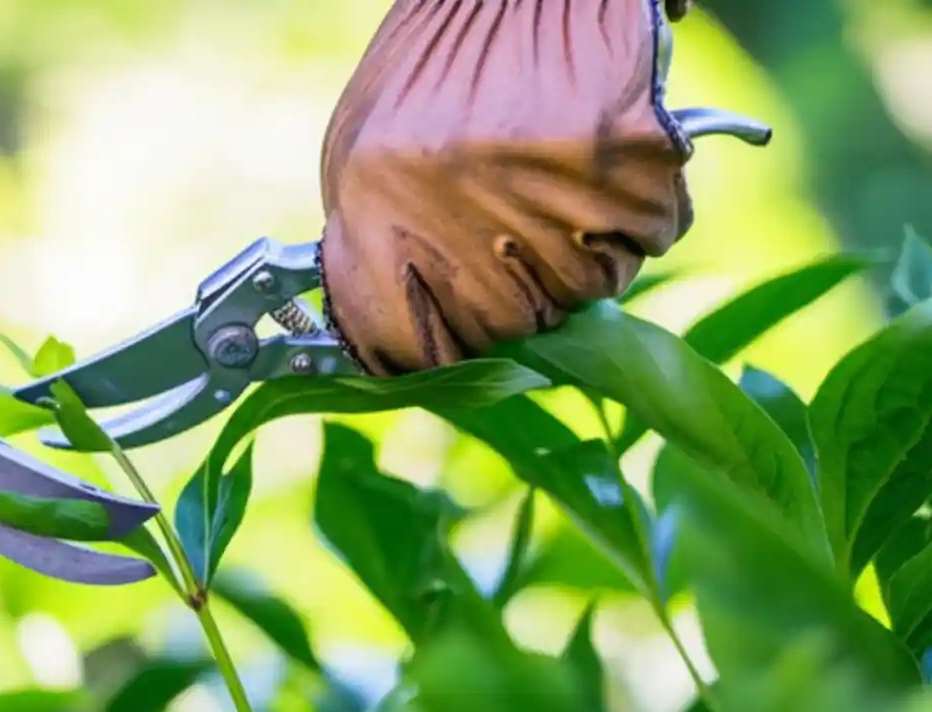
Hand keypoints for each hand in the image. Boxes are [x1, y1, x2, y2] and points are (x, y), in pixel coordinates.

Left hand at [319, 0, 693, 375]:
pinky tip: (611, 144)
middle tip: (526, 222)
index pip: (416, 347)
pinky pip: (655, 230)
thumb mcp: (374, 138)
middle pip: (512, 325)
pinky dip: (646, 200)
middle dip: (525, 289)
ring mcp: (546, 191)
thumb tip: (416, 325)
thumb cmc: (445, 45)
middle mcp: (459, 208)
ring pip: (592, 284)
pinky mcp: (628, 163)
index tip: (458, 337)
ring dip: (591, 242)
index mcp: (378, 202)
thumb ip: (387, 233)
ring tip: (565, 166)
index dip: (443, 350)